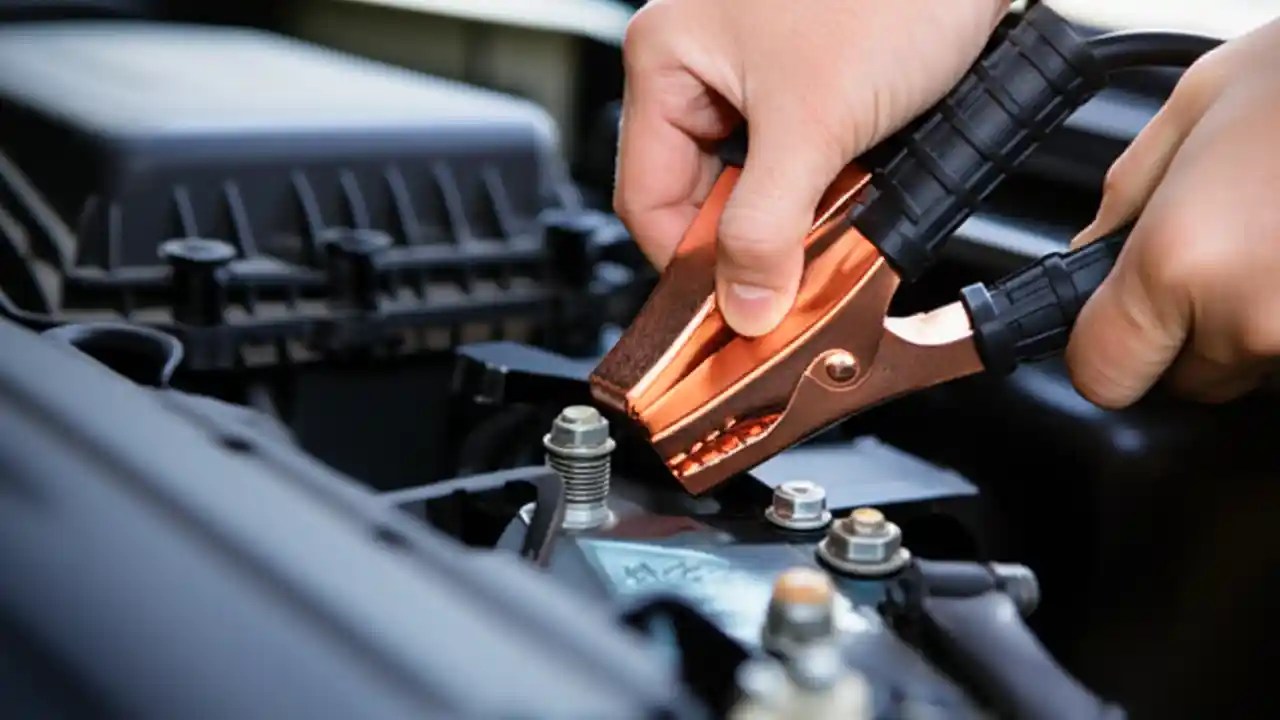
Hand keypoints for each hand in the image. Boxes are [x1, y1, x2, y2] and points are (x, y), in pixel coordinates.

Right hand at [614, 0, 1006, 334]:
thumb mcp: (814, 124)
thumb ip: (767, 227)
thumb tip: (743, 304)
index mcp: (665, 55)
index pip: (645, 198)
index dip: (689, 265)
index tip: (733, 309)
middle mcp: (696, 58)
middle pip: (694, 192)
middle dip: (744, 241)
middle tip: (786, 283)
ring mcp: (747, 66)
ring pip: (744, 180)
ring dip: (783, 218)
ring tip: (822, 237)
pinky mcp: (800, 76)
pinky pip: (785, 157)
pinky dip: (812, 189)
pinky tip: (843, 199)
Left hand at [1067, 17, 1279, 407]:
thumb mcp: (1198, 104)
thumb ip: (1128, 197)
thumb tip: (1090, 255)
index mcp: (1179, 260)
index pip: (1102, 373)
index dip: (1107, 350)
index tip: (1121, 331)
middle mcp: (1249, 317)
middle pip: (1189, 376)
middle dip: (1196, 329)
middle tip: (1236, 250)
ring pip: (1258, 370)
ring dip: (1262, 325)